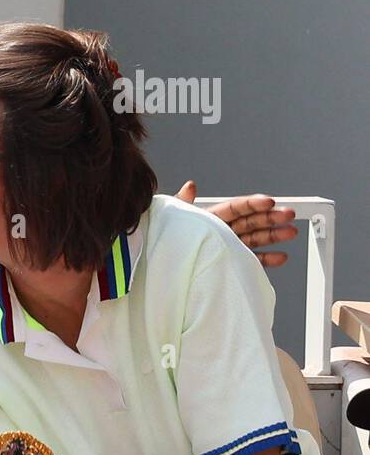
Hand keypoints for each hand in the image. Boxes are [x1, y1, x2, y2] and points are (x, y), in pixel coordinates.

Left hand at [175, 181, 297, 267]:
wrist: (163, 269)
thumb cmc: (165, 241)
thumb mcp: (173, 221)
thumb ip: (182, 204)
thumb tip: (190, 186)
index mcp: (209, 218)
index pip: (236, 208)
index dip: (252, 204)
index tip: (269, 201)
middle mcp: (222, 231)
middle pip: (250, 221)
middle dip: (270, 217)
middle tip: (288, 214)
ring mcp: (227, 247)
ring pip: (255, 239)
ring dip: (273, 235)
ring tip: (290, 232)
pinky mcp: (230, 263)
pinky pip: (251, 261)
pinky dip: (266, 260)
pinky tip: (281, 256)